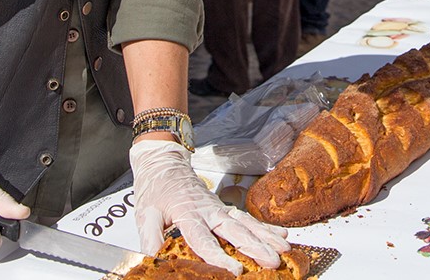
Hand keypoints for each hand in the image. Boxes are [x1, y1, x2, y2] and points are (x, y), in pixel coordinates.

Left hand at [131, 140, 289, 274]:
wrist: (164, 162)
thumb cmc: (156, 188)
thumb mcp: (145, 213)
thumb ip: (150, 237)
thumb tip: (151, 260)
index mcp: (187, 213)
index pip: (204, 239)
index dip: (219, 257)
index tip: (235, 270)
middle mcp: (208, 210)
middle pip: (235, 231)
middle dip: (255, 247)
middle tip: (273, 261)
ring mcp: (219, 208)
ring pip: (246, 224)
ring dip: (266, 238)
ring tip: (284, 250)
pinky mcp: (224, 208)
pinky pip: (248, 219)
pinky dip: (265, 228)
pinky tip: (280, 236)